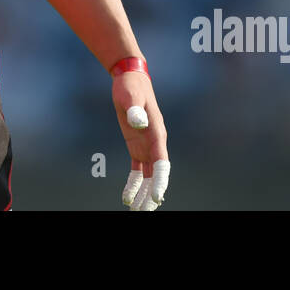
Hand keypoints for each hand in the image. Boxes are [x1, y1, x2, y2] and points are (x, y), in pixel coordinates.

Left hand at [112, 71, 169, 209]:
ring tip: (136, 210)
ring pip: (148, 175)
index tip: (157, 197)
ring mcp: (146, 145)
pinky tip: (128, 197)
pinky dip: (133, 183)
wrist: (129, 78)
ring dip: (143, 193)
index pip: (162, 163)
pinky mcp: (135, 145)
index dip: (161, 181)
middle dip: (152, 194)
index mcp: (157, 133)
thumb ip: (134, 109)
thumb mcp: (130, 95)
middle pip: (156, 174)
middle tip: (145, 211)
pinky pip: (137, 169)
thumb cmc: (130, 86)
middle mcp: (155, 142)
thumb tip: (138, 122)